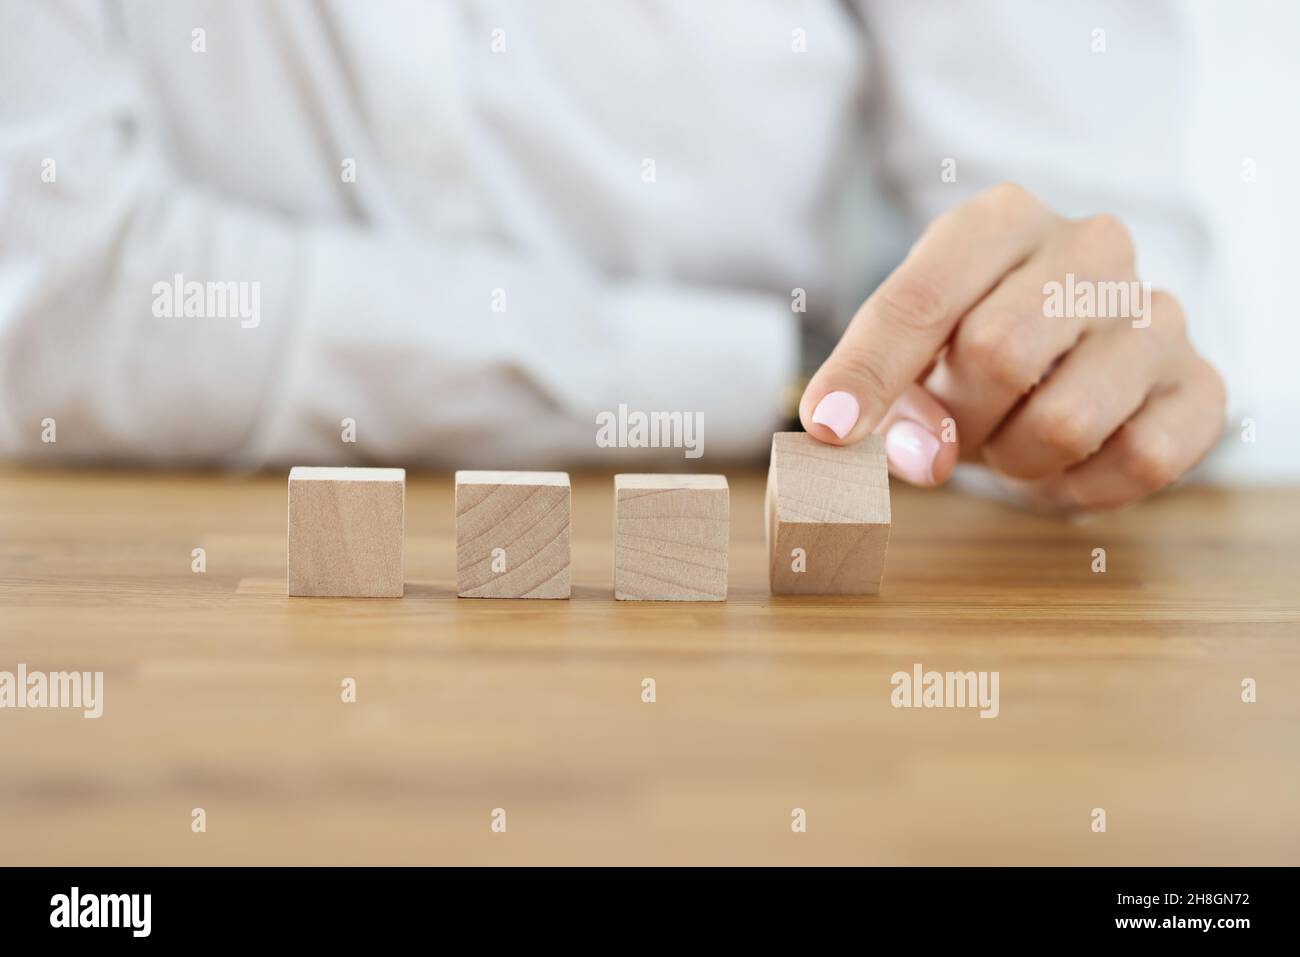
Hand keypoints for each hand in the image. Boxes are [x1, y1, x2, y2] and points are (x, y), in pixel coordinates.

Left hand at [799, 183, 1225, 509]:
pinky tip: (1065, 465)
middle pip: (997, 355)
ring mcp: (1158, 313)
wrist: (1069, 363)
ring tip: (1011, 440)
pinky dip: (1081, 487)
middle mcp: (1092, 248)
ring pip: (1066, 419)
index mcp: (1001, 221)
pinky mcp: (1200, 383)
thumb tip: (917, 455)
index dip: (869, 371)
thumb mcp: (912, 355)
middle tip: (954, 430)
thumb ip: (889, 393)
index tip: (832, 429)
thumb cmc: (972, 352)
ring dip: (1016, 459)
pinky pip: (1138, 461)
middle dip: (956, 418)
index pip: (922, 297)